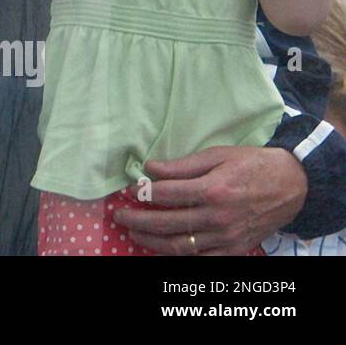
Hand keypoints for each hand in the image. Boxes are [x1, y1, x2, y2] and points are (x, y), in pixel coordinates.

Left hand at [113, 146, 305, 254]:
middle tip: (119, 216)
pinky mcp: (235, 249)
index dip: (143, 193)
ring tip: (134, 234)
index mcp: (212, 190)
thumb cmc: (252, 164)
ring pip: (180, 246)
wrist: (293, 185)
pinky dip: (178, 255)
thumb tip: (150, 168)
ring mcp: (227, 237)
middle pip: (167, 223)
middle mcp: (218, 217)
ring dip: (152, 242)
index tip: (130, 191)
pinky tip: (162, 247)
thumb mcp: (217, 155)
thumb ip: (182, 165)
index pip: (166, 195)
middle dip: (138, 221)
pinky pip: (201, 258)